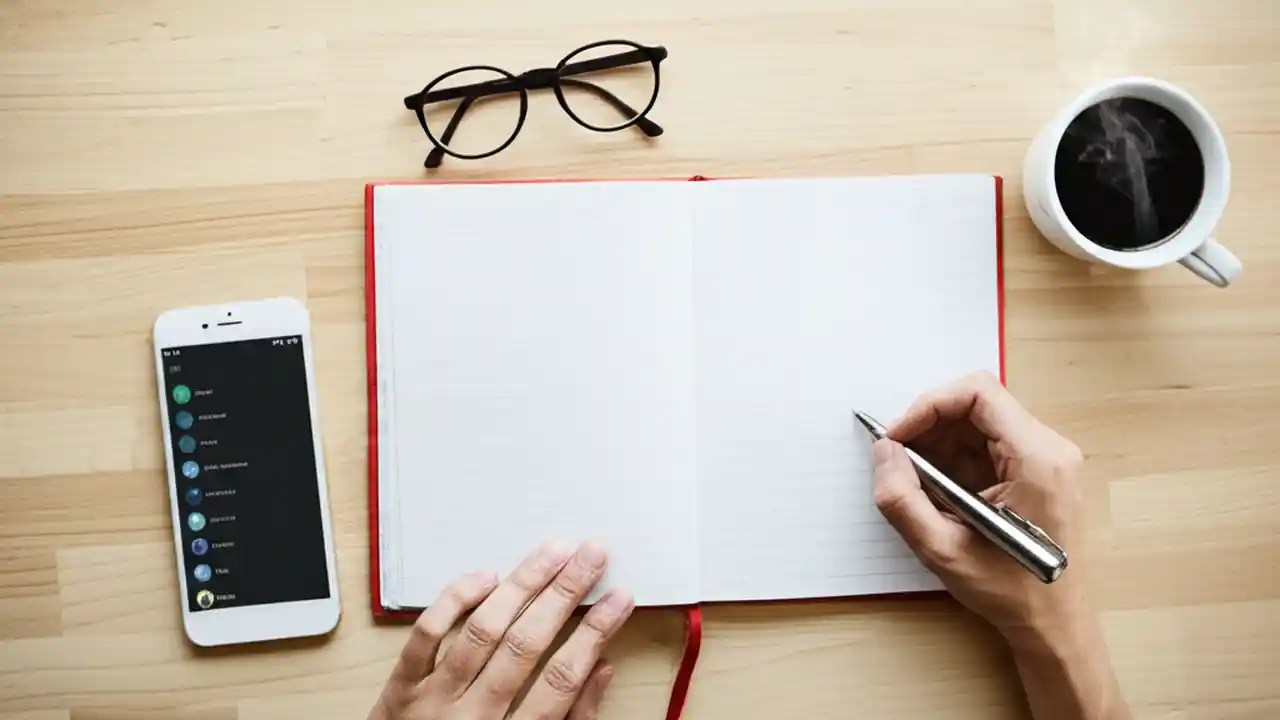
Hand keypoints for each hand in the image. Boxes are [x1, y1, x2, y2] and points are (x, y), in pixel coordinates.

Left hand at [369, 542, 634, 719]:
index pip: (562, 679)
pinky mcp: (401, 687)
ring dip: (521, 585)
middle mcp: (472, 718)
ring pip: (481, 631)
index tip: (619, 598)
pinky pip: (426, 635)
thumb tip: (602, 668)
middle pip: (525, 645)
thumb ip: (572, 719)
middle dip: (565, 594)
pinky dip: (455, 601)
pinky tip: (487, 575)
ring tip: (552, 551)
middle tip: (593, 554)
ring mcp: (432, 701)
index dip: (595, 633)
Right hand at [871, 371, 1086, 639]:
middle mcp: (1048, 449)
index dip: (929, 405)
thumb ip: (902, 499)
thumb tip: (883, 451)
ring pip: (978, 423)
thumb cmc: (1012, 592)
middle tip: (897, 459)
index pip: (978, 392)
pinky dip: (953, 459)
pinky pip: (986, 445)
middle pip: (976, 404)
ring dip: (938, 444)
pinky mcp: (1036, 471)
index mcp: (1037, 459)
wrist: (1055, 625)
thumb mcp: (943, 550)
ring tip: (917, 484)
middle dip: (928, 426)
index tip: (897, 436)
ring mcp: (1045, 459)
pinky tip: (938, 492)